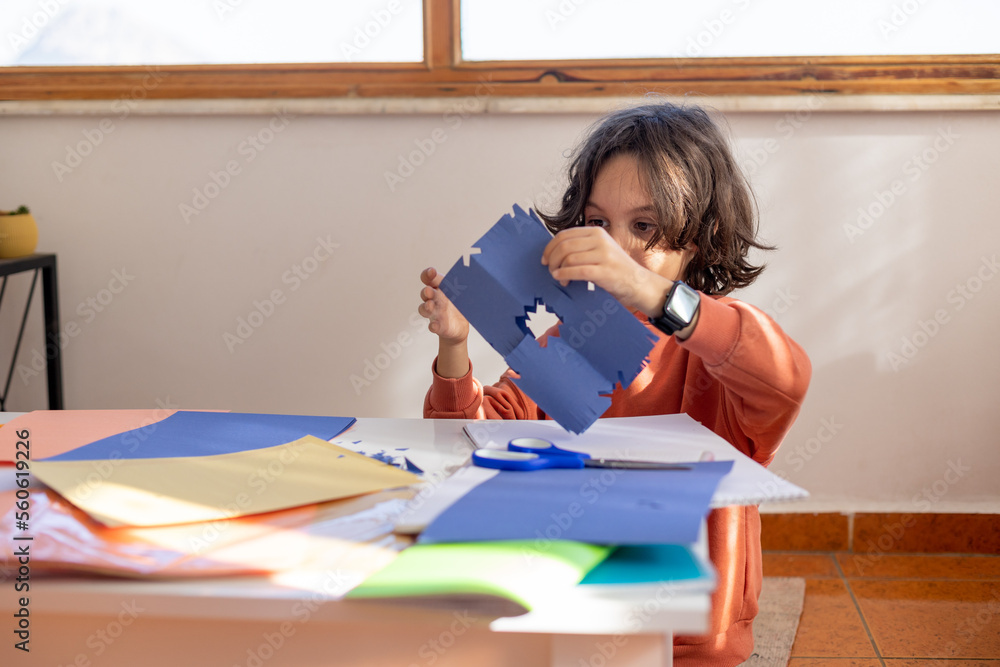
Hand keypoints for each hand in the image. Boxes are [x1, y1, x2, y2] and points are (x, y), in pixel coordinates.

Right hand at [418, 267, 469, 344]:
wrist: (461, 327)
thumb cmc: (461, 306)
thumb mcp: (466, 294)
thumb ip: (469, 285)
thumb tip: (480, 276)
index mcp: (440, 288)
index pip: (430, 279)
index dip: (428, 274)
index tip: (431, 272)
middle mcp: (435, 299)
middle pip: (426, 293)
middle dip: (426, 291)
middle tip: (429, 291)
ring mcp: (435, 313)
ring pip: (424, 309)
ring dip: (426, 307)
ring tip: (430, 306)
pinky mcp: (438, 325)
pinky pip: (432, 325)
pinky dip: (432, 325)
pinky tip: (434, 326)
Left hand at [541, 227, 669, 316]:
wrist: (637, 282)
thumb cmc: (614, 269)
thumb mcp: (599, 250)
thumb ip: (581, 246)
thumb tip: (553, 251)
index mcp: (596, 232)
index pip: (564, 235)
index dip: (550, 247)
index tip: (544, 259)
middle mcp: (600, 240)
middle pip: (564, 246)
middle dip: (552, 259)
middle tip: (550, 270)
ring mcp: (604, 255)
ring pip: (568, 258)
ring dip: (558, 270)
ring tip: (559, 278)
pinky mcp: (605, 271)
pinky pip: (578, 271)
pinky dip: (565, 275)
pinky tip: (561, 279)